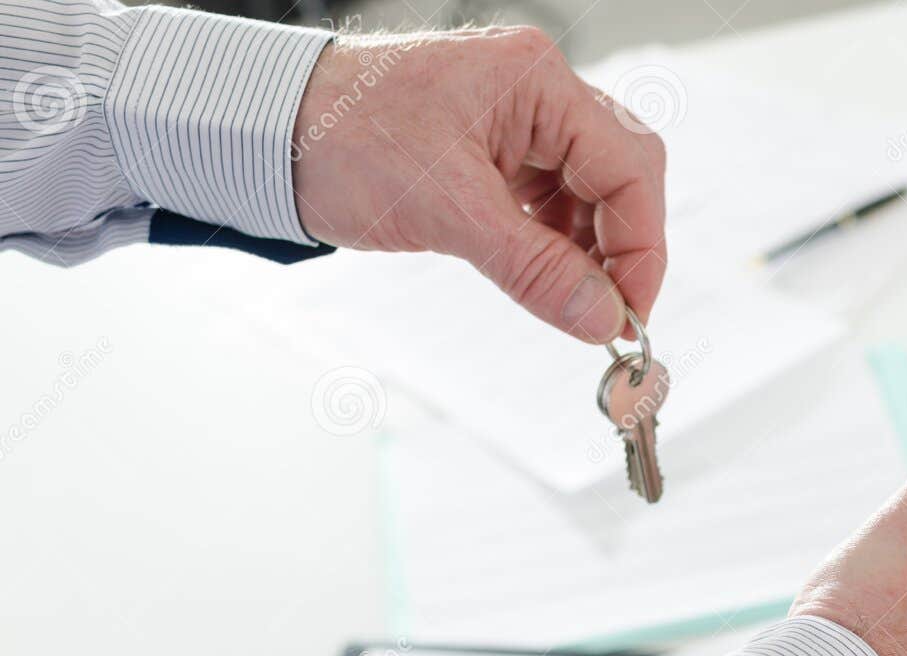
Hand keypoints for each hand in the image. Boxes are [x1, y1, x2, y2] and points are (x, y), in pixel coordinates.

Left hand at [291, 29, 666, 342]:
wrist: (263, 130)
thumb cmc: (340, 139)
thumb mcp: (448, 213)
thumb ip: (536, 269)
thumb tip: (602, 320)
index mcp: (536, 81)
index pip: (629, 166)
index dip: (642, 247)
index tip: (631, 313)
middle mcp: (535, 92)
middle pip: (621, 174)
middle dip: (624, 248)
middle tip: (610, 313)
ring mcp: (515, 120)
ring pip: (589, 192)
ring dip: (590, 252)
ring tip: (573, 301)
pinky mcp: (492, 150)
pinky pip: (550, 200)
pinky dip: (556, 244)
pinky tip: (546, 276)